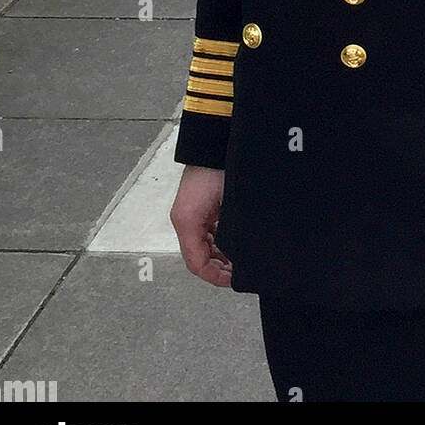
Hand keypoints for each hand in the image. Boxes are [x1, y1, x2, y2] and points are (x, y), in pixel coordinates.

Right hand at [170, 165, 231, 286]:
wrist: (216, 144)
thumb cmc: (215, 169)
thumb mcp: (222, 207)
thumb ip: (223, 234)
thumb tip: (234, 256)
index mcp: (186, 221)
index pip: (196, 263)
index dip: (213, 277)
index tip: (231, 281)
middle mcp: (186, 219)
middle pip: (199, 256)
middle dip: (218, 268)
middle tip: (237, 274)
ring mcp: (193, 213)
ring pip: (204, 245)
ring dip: (219, 256)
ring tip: (239, 262)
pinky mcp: (202, 206)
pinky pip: (208, 232)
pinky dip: (220, 242)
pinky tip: (234, 244)